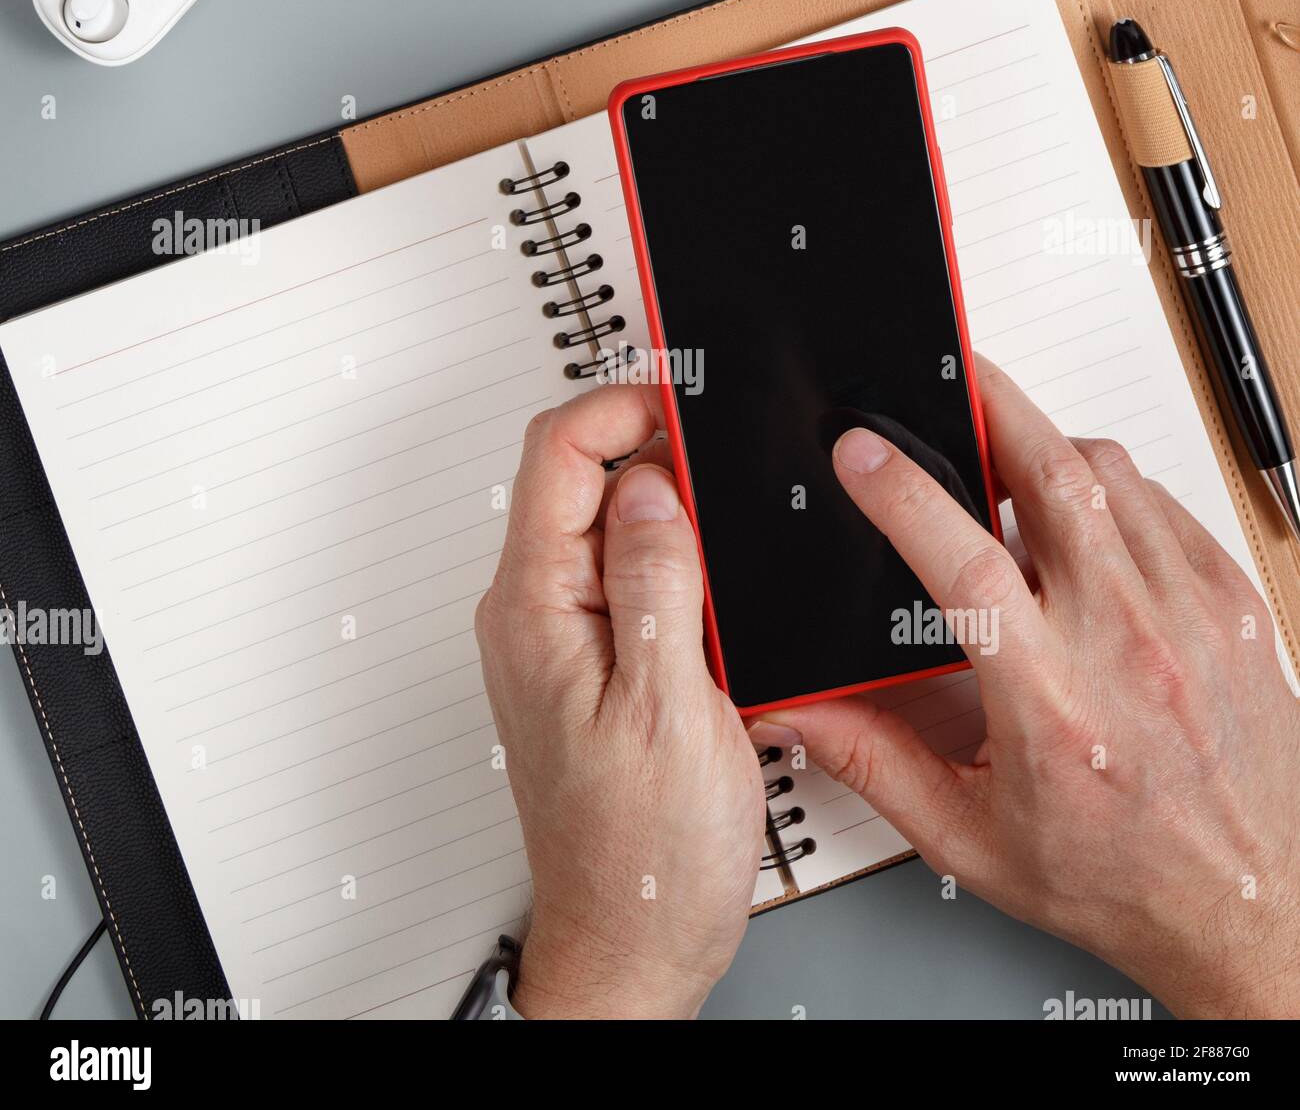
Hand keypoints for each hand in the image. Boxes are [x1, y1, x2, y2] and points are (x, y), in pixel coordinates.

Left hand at [475, 386, 765, 1018]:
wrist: (633, 940)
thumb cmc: (643, 855)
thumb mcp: (669, 708)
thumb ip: (656, 584)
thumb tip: (653, 490)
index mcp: (537, 610)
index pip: (557, 454)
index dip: (623, 408)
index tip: (685, 402)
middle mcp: (534, 615)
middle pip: (579, 479)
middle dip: (654, 453)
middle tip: (726, 466)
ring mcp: (561, 638)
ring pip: (609, 526)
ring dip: (670, 511)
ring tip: (729, 534)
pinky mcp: (594, 662)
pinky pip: (626, 577)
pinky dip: (674, 560)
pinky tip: (718, 588)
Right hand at [761, 355, 1299, 1018]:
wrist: (1255, 910)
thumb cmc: (1124, 879)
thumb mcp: (973, 839)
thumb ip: (872, 761)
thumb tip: (798, 712)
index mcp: (1053, 705)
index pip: (964, 562)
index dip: (902, 492)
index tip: (860, 454)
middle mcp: (1129, 645)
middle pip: (1051, 475)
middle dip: (989, 403)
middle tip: (949, 373)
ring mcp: (1192, 616)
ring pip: (1110, 475)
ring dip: (1047, 446)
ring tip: (1006, 453)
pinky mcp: (1234, 605)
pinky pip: (1162, 504)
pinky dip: (1110, 487)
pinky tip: (1081, 515)